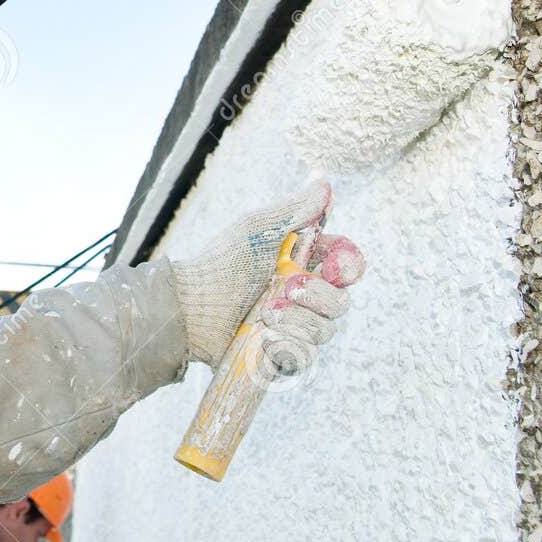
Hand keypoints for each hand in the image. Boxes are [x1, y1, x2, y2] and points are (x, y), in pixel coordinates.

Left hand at [169, 181, 366, 366]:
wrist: (193, 305)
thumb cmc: (222, 262)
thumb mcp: (256, 229)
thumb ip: (293, 211)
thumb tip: (324, 184)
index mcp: (305, 264)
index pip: (347, 267)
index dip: (349, 267)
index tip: (333, 266)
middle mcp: (305, 296)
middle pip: (340, 301)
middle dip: (317, 295)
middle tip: (287, 289)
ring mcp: (295, 326)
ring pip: (325, 330)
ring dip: (297, 321)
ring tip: (264, 314)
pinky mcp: (283, 353)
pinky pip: (306, 356)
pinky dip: (287, 345)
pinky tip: (265, 337)